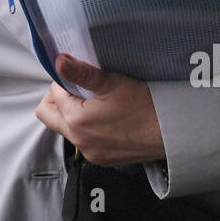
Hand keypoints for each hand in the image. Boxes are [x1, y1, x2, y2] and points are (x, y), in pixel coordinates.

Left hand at [35, 54, 164, 166]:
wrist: (171, 133)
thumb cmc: (145, 106)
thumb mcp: (112, 82)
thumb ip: (81, 72)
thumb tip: (59, 61)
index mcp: (76, 120)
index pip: (53, 94)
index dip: (63, 80)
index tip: (79, 76)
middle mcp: (79, 140)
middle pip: (48, 116)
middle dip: (56, 99)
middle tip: (76, 88)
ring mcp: (90, 152)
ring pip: (65, 129)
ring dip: (71, 114)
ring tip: (94, 102)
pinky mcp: (101, 159)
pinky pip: (81, 142)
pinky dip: (84, 128)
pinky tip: (104, 118)